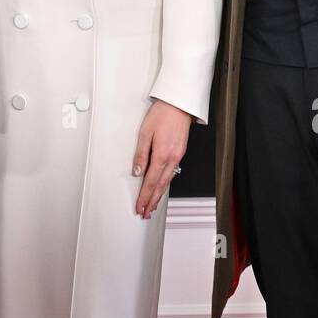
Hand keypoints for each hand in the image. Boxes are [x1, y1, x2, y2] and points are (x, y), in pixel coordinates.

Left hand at [133, 100, 193, 218]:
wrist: (179, 104)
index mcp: (162, 154)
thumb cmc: (162, 114)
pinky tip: (162, 187)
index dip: (144, 196)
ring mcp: (178, 156)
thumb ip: (141, 154)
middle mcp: (172, 158)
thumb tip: (137, 171)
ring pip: (168, 181)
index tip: (140, 207)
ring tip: (152, 205)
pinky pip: (172, 173)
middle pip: (161, 186)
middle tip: (145, 213)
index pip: (151, 181)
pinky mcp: (180, 152)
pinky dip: (166, 183)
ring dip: (159, 195)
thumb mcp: (145, 132)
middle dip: (152, 201)